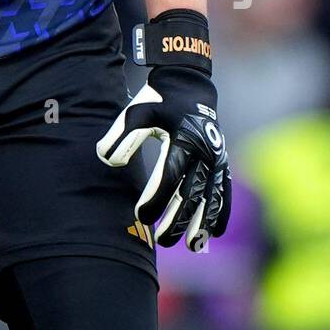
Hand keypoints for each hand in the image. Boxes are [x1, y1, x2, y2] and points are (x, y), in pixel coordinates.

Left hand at [96, 11, 231, 251]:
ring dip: (202, 223)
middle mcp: (203, 153)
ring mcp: (216, 159)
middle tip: (162, 240)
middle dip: (177, 220)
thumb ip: (121, 136)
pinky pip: (224, 191)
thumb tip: (106, 160)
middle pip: (191, 194)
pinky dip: (220, 212)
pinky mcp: (221, 162)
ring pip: (211, 197)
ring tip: (192, 246)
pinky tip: (214, 233)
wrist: (188, 84)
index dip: (155, 200)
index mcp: (182, 141)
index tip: (139, 216)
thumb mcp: (136, 112)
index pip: (168, 179)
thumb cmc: (157, 101)